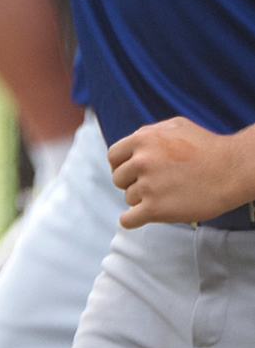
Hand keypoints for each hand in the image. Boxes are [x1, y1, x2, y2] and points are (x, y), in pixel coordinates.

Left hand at [110, 116, 254, 227]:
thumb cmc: (208, 147)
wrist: (233, 170)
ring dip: (143, 200)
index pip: (114, 157)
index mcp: (141, 140)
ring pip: (129, 198)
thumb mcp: (175, 126)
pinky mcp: (156, 209)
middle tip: (154, 186)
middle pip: (120, 179)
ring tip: (166, 196)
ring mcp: (147, 186)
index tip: (131, 173)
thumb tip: (132, 141)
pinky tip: (137, 219)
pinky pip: (129, 219)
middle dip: (133, 182)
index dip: (122, 165)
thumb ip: (149, 132)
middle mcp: (140, 161)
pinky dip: (131, 220)